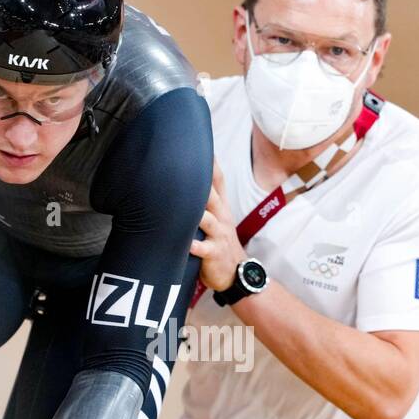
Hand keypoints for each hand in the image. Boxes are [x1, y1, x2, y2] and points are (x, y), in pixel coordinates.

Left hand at [190, 160, 247, 291]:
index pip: (217, 180)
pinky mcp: (215, 253)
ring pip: (207, 220)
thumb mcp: (219, 216)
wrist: (237, 273)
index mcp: (220, 207)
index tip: (202, 146)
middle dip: (199, 181)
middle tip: (182, 167)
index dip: (211, 163)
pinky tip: (186, 243)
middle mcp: (221, 217)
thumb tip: (189, 176)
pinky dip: (195, 246)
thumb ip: (208, 197)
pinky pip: (204, 249)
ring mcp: (219, 235)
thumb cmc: (220, 240)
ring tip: (183, 205)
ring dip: (196, 213)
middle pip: (212, 195)